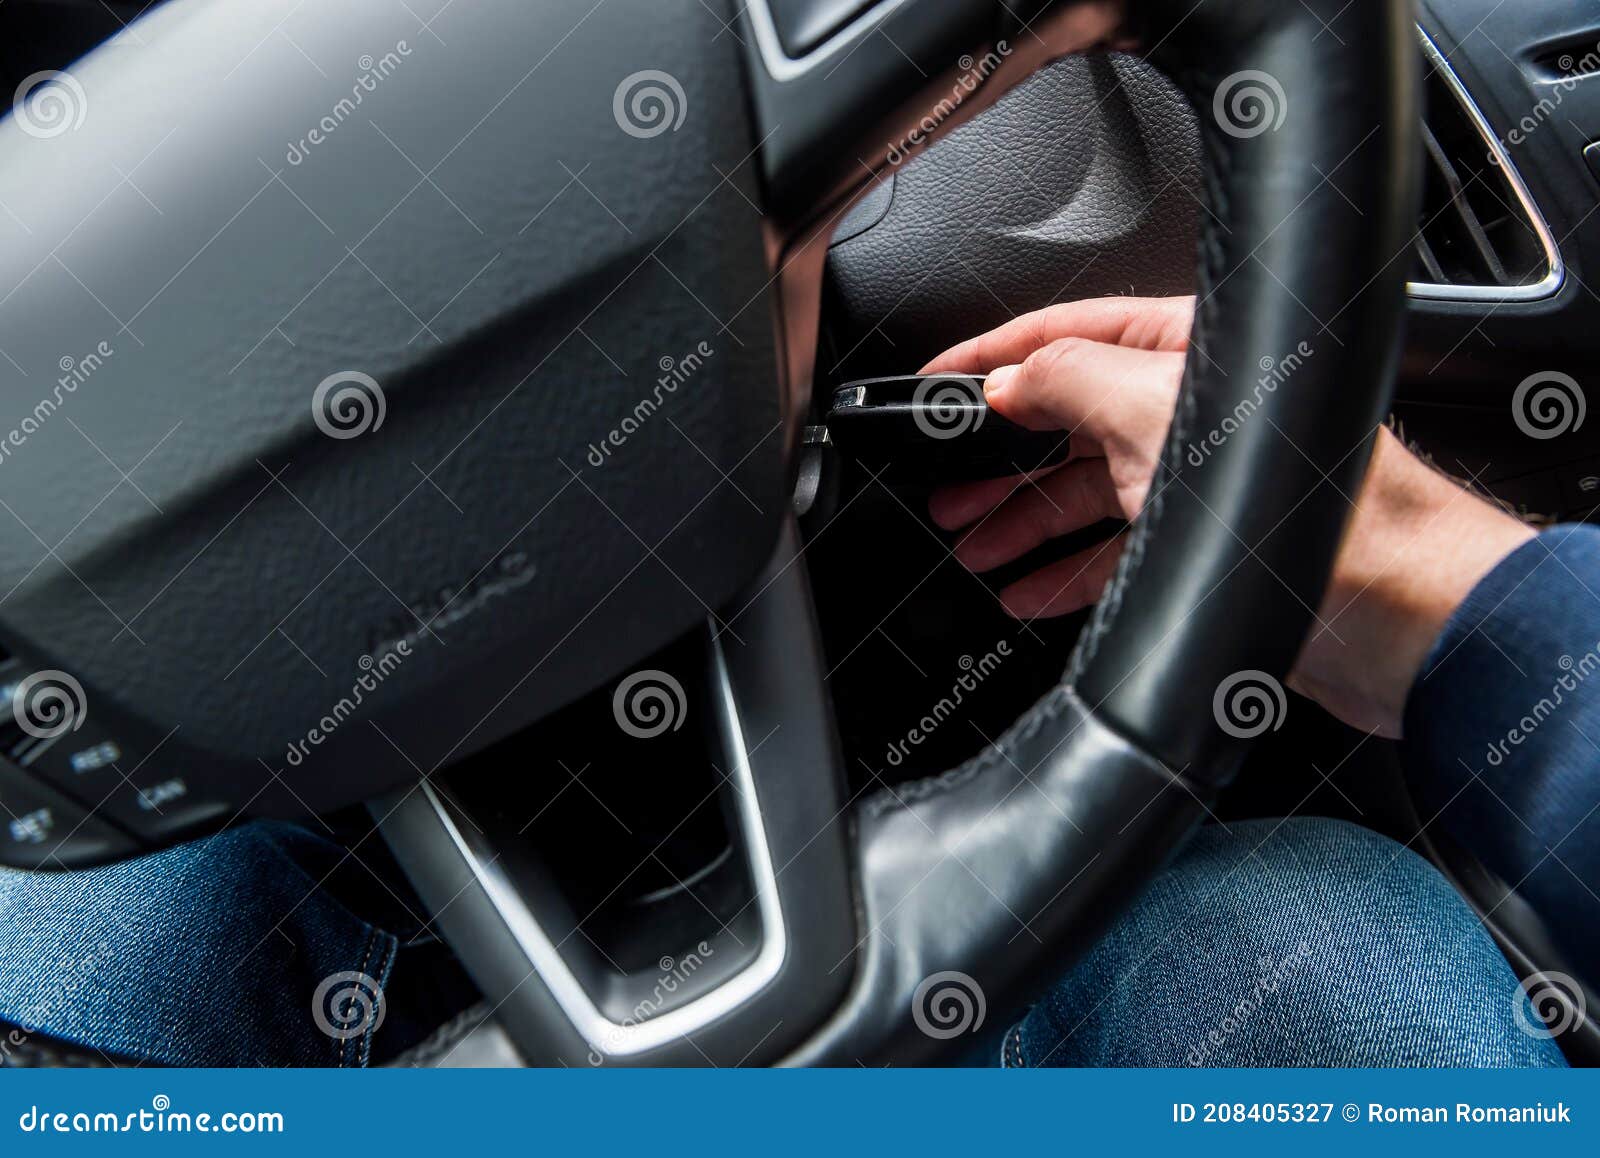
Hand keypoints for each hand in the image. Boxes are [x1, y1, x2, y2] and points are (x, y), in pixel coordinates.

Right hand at [924, 295, 1534, 737]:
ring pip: (1085, 495)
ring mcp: (1198, 485)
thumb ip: (1068, 381)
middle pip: (1069, 424)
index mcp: (1187, 352)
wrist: (1391, 612)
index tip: (934, 383)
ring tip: (971, 544)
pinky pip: (1112, 556)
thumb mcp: (1152, 413)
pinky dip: (1063, 574)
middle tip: (944, 485)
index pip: (1066, 336)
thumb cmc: (1305, 507)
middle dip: (998, 459)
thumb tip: (1010, 378)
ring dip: (1021, 524)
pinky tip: (1025, 591)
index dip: (992, 359)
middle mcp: (1193, 411)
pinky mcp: (1206, 553)